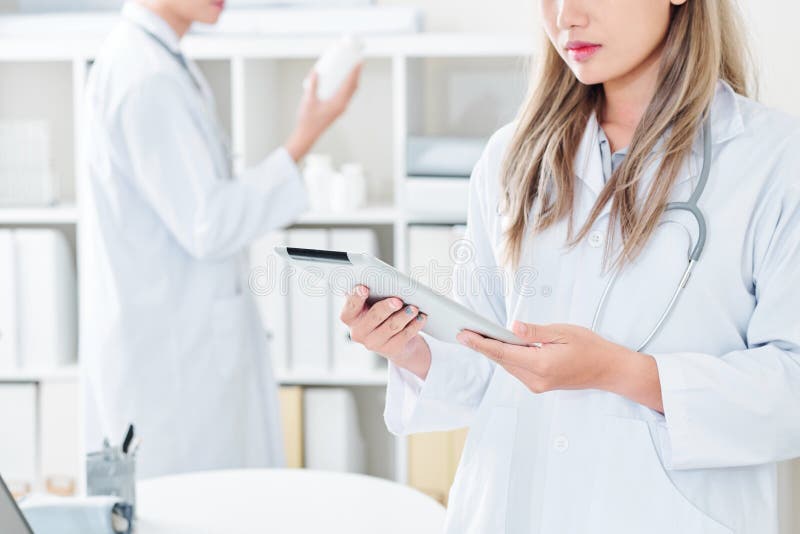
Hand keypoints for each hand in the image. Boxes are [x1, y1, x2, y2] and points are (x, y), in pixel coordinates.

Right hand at [284, 64, 362, 161]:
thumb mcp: (308, 100)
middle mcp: (342, 106)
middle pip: (353, 87)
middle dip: (356, 74)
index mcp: (338, 103)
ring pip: (351, 92)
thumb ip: (313, 85)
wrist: (307, 134)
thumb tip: (316, 71)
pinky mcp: (337, 110)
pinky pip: (346, 96)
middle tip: (357, 62)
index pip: (350, 84)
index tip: (359, 62)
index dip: (355, 72)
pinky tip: (343, 81)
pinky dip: (347, 86)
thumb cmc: (307, 119)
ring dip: (353, 80)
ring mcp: (341, 108)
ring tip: (352, 69)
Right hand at [339, 285, 431, 378]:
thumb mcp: (372, 301)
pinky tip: (421, 317)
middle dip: (386, 307)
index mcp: (350, 317)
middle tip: (398, 300)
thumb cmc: (380, 311)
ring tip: (414, 308)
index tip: (364, 288)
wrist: (393, 337)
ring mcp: (374, 343)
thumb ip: (373, 292)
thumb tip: (386, 280)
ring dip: (404, 316)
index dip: (355, 298)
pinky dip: (414, 325)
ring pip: (391, 327)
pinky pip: (404, 336)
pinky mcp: (390, 350)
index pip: (349, 308)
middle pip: (373, 317)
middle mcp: (358, 332)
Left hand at [456, 321, 662, 411]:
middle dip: (482, 346)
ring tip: (476, 337)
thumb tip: (512, 327)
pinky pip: (517, 370)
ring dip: (494, 352)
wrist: (609, 370)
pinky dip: (507, 358)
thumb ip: (535, 332)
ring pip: (508, 366)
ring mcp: (538, 385)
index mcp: (541, 364)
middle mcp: (536, 379)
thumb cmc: (590, 348)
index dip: (481, 343)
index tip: (464, 335)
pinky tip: (499, 347)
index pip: (503, 352)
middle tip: (463, 333)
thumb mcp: (563, 332)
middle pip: (502, 361)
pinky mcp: (540, 385)